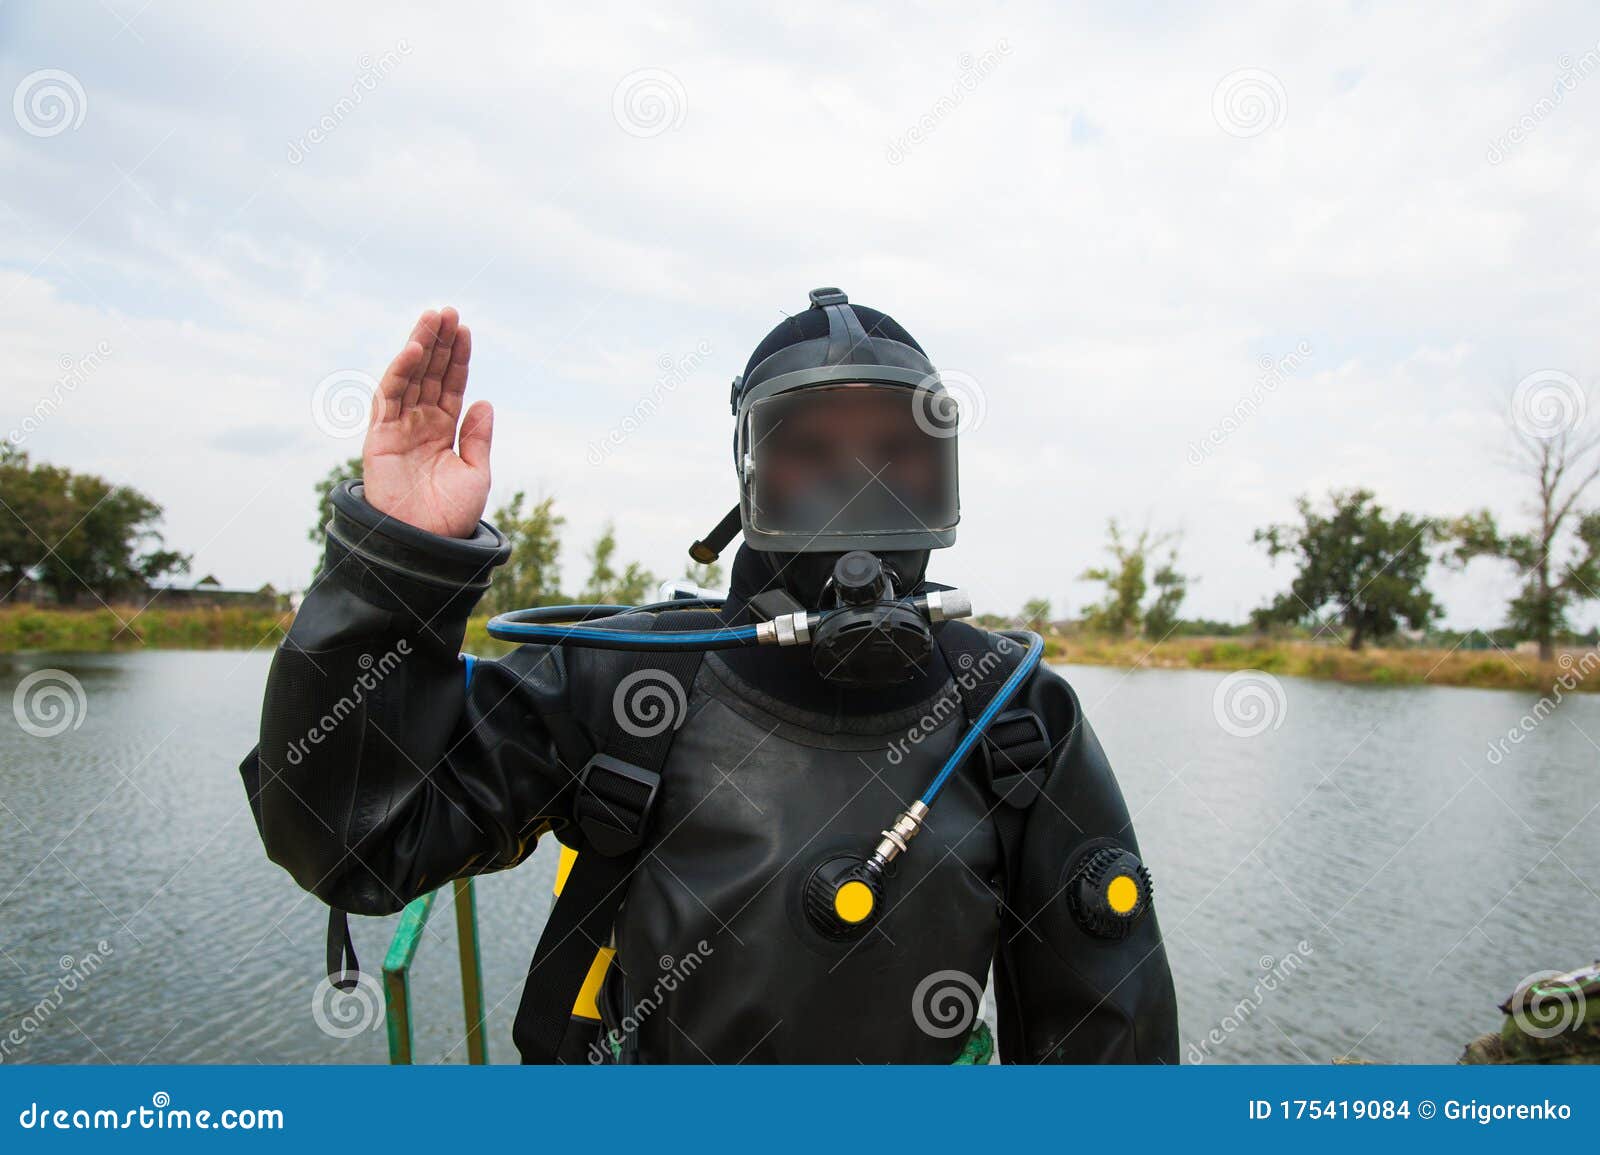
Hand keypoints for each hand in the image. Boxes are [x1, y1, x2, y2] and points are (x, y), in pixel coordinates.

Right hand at [361, 307, 492, 538]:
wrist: (427, 543)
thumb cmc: (451, 514)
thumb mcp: (475, 471)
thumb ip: (478, 436)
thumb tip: (483, 400)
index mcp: (443, 430)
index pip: (450, 385)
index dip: (458, 357)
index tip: (465, 330)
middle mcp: (419, 424)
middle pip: (429, 374)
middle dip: (439, 342)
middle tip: (449, 311)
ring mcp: (399, 427)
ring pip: (409, 378)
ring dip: (420, 347)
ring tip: (433, 319)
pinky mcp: (379, 436)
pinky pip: (389, 398)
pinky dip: (400, 372)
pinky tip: (414, 350)